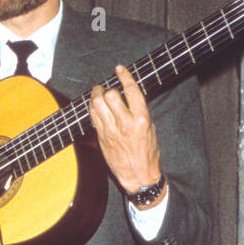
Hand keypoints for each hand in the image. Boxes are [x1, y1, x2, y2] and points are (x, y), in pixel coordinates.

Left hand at [88, 65, 162, 197]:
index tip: (120, 69)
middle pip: (110, 95)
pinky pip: (93, 116)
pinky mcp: (102, 137)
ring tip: (98, 93)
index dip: (124, 76)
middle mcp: (125, 124)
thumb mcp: (150, 128)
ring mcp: (111, 131)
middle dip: (108, 88)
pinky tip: (95, 106)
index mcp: (141, 119)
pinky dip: (93, 107)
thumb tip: (130, 95)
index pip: (131, 90)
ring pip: (98, 104)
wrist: (138, 175)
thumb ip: (139, 111)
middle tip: (106, 87)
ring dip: (96, 95)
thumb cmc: (147, 152)